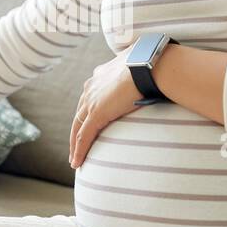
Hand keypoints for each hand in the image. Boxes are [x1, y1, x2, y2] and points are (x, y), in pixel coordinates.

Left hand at [69, 43, 143, 168]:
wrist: (149, 64)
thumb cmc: (151, 64)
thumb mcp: (139, 68)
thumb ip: (137, 75)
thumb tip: (149, 74)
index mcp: (100, 76)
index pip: (89, 99)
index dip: (87, 113)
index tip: (88, 124)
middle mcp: (91, 88)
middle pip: (79, 115)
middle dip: (77, 132)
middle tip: (76, 147)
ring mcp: (92, 101)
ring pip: (77, 128)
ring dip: (75, 146)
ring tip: (76, 160)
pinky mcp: (96, 113)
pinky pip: (83, 137)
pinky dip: (79, 151)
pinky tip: (77, 163)